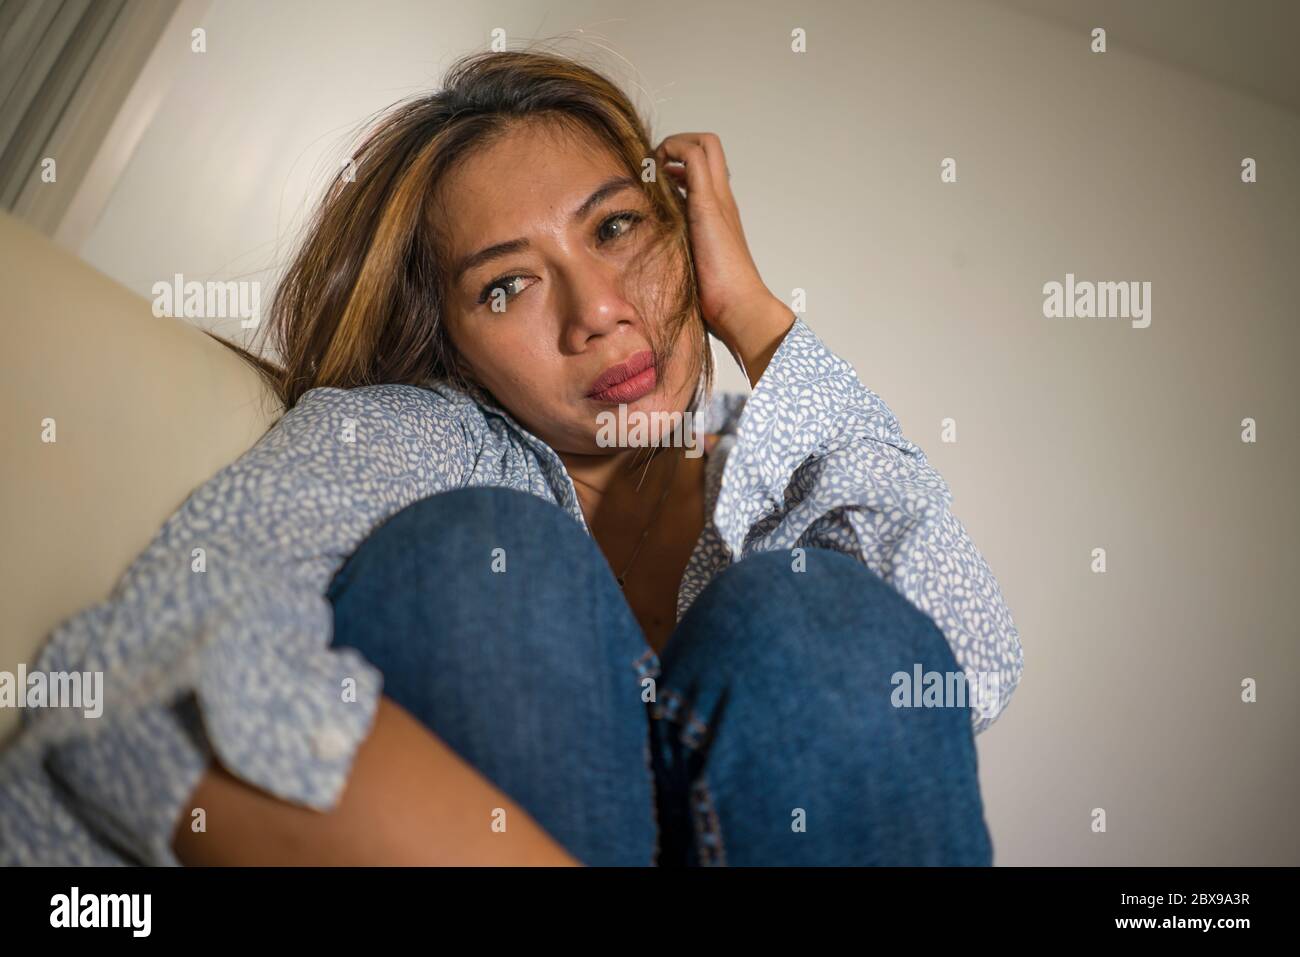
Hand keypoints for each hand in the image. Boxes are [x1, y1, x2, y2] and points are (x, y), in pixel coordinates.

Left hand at [654, 132, 793, 385]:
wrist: (739, 307)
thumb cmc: (718, 299)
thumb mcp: (693, 267)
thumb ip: (681, 254)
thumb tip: (658, 260)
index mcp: (720, 212)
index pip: (706, 166)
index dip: (680, 162)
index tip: (658, 181)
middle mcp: (723, 199)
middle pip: (709, 145)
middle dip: (676, 144)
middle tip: (654, 168)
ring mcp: (718, 199)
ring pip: (703, 144)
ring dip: (672, 146)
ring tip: (653, 171)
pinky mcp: (708, 205)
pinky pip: (693, 158)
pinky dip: (671, 154)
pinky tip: (655, 179)